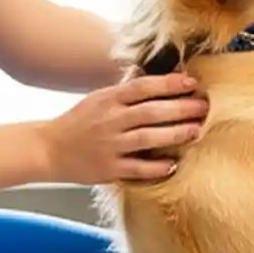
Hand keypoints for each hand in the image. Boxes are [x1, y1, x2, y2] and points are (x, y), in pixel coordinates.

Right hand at [38, 73, 207, 184]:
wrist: (48, 149)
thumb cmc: (79, 122)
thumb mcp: (98, 99)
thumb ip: (126, 93)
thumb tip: (162, 84)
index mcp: (108, 100)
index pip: (143, 87)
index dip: (169, 84)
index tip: (192, 83)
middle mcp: (110, 121)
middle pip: (151, 112)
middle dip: (182, 109)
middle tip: (205, 107)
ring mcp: (110, 146)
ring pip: (149, 138)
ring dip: (176, 134)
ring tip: (196, 131)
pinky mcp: (109, 169)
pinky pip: (138, 168)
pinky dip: (157, 167)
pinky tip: (173, 164)